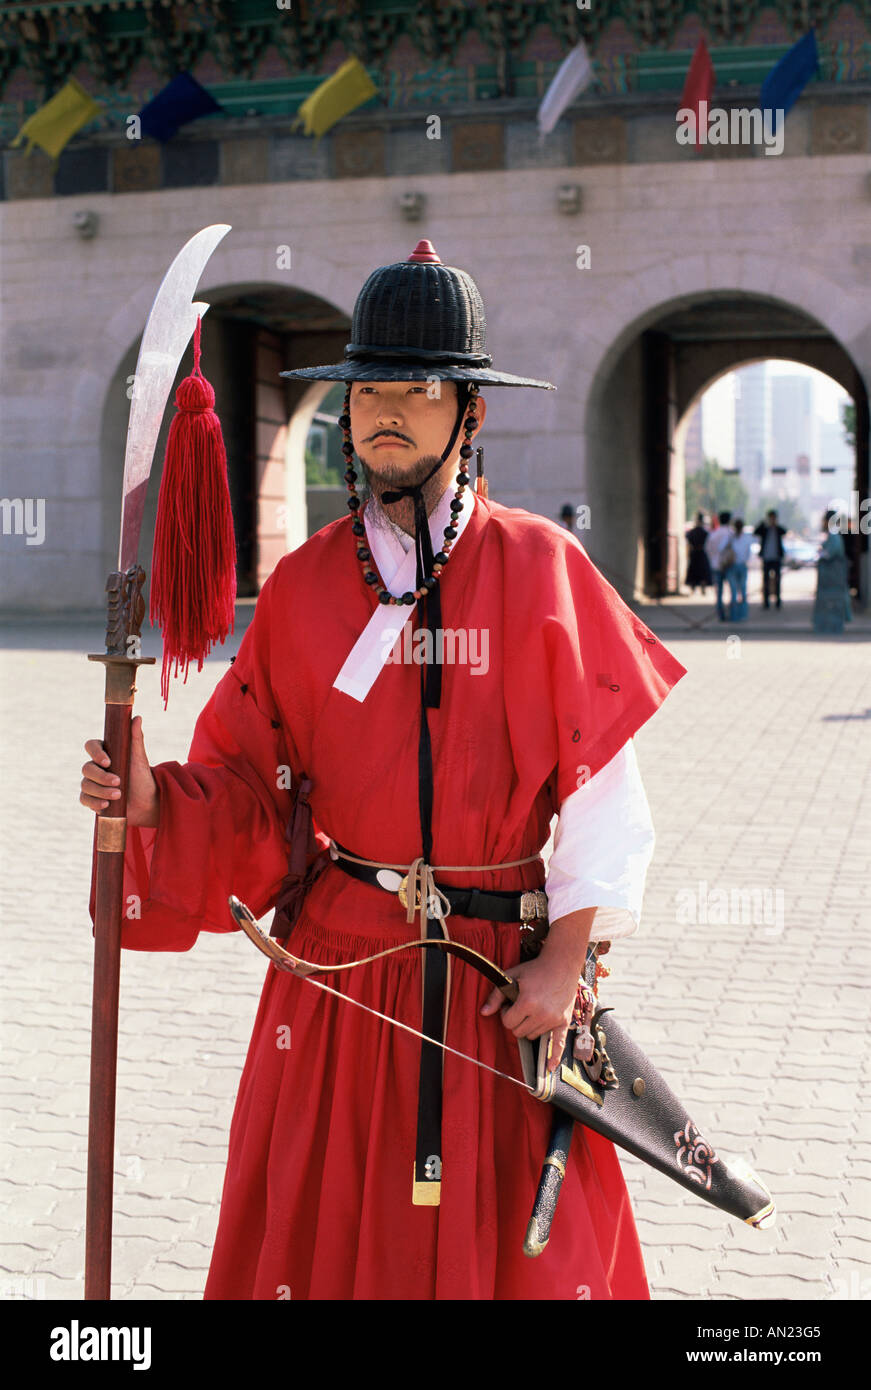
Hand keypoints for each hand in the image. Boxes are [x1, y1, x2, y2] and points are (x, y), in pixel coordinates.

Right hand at [79, 715, 159, 827]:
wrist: (147, 803)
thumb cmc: (144, 778)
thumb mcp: (140, 759)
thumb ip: (136, 738)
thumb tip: (137, 717)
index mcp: (106, 753)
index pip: (91, 746)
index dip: (95, 753)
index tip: (108, 761)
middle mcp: (97, 767)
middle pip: (86, 768)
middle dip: (101, 777)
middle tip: (119, 782)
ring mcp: (93, 783)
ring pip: (85, 784)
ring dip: (100, 791)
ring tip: (118, 795)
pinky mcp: (93, 799)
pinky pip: (84, 799)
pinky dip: (93, 802)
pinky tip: (105, 805)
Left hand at [480, 950, 580, 1073]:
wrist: (561, 964)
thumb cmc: (535, 969)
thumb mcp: (512, 976)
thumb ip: (496, 996)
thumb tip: (483, 1013)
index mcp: (527, 1003)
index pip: (508, 1022)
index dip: (506, 1014)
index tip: (510, 1004)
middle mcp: (541, 1014)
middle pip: (519, 1032)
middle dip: (515, 1021)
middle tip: (519, 1007)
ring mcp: (553, 1019)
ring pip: (532, 1036)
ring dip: (528, 1028)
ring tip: (531, 1011)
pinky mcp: (563, 1022)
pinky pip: (559, 1043)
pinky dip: (554, 1056)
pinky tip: (549, 1067)